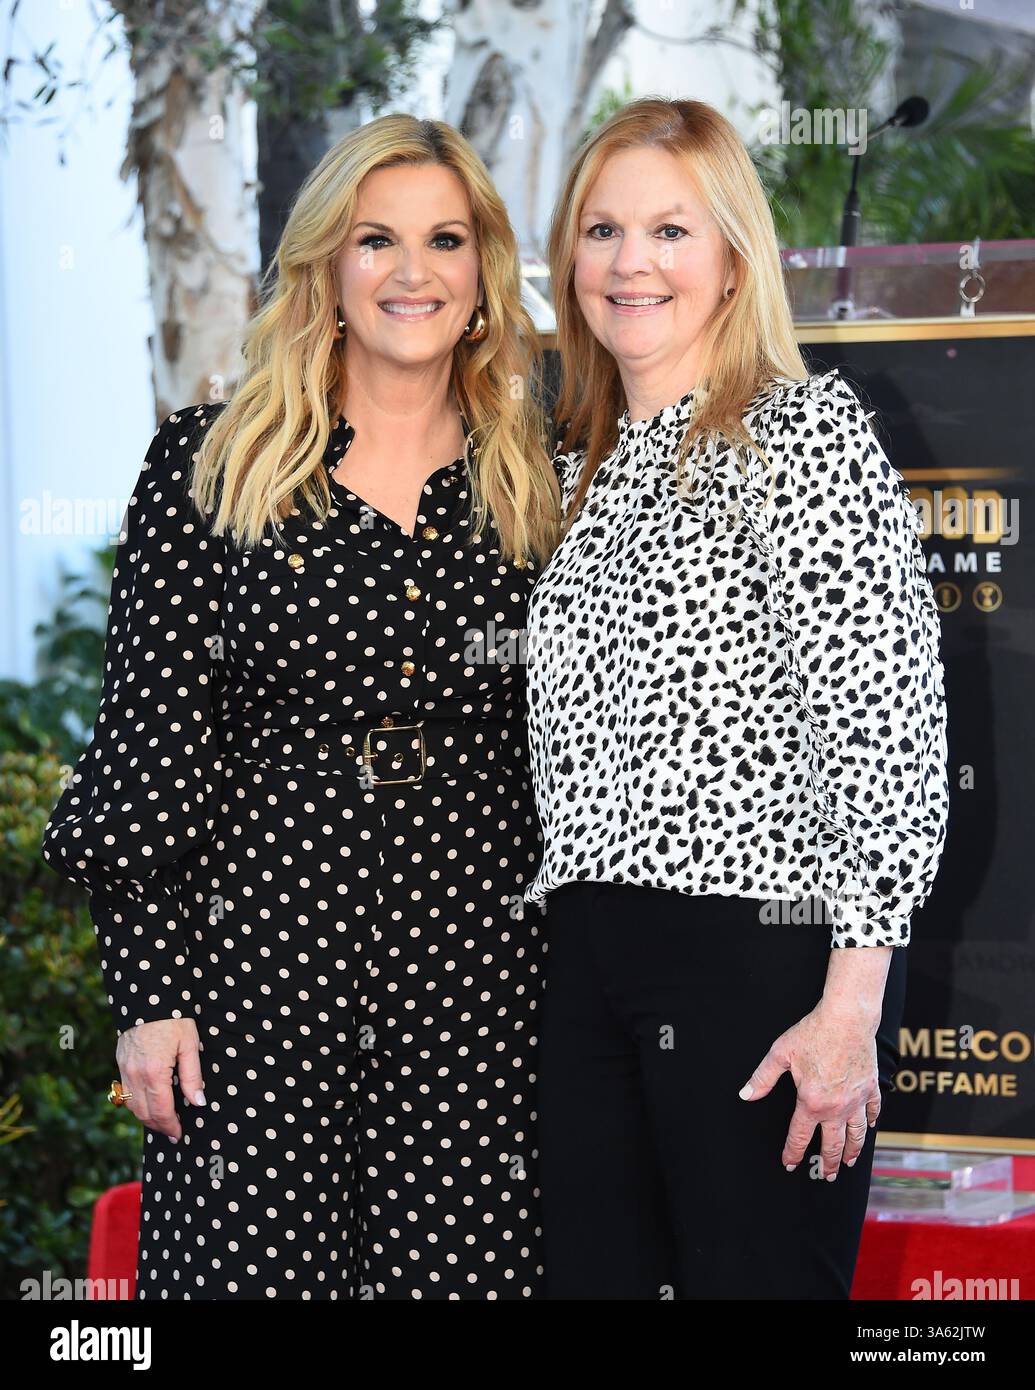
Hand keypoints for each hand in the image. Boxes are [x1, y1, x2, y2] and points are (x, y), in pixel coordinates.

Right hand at [114, 1018, 204, 1140]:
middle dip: (158, 1126)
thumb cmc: (174, 1018)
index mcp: (155, 1072)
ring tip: (162, 1122)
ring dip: (146, 1117)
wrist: (148, 996)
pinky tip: (149, 1103)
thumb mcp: (190, 1045)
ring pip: (131, 1105)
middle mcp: (135, 1074)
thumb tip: (198, 1103)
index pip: (161, 1110)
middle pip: (144, 1113)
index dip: (171, 1126)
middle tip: (172, 1133)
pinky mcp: (120, 1063)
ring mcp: (124, 1069)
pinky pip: (125, 1092)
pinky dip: (136, 1103)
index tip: (179, 1135)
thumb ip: (193, 1077)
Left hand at [737, 1002, 880, 1178]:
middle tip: (827, 1175)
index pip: (800, 1136)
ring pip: (856, 1135)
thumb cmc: (812, 1033)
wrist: (846, 1019)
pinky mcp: (871, 1088)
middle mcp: (836, 1108)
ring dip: (852, 1151)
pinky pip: (874, 1111)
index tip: (789, 1164)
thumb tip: (746, 1094)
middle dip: (828, 1163)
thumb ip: (762, 1078)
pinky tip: (869, 1128)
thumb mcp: (780, 1054)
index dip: (793, 1152)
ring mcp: (856, 1100)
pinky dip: (872, 1122)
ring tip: (849, 1162)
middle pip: (833, 1144)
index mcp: (811, 1102)